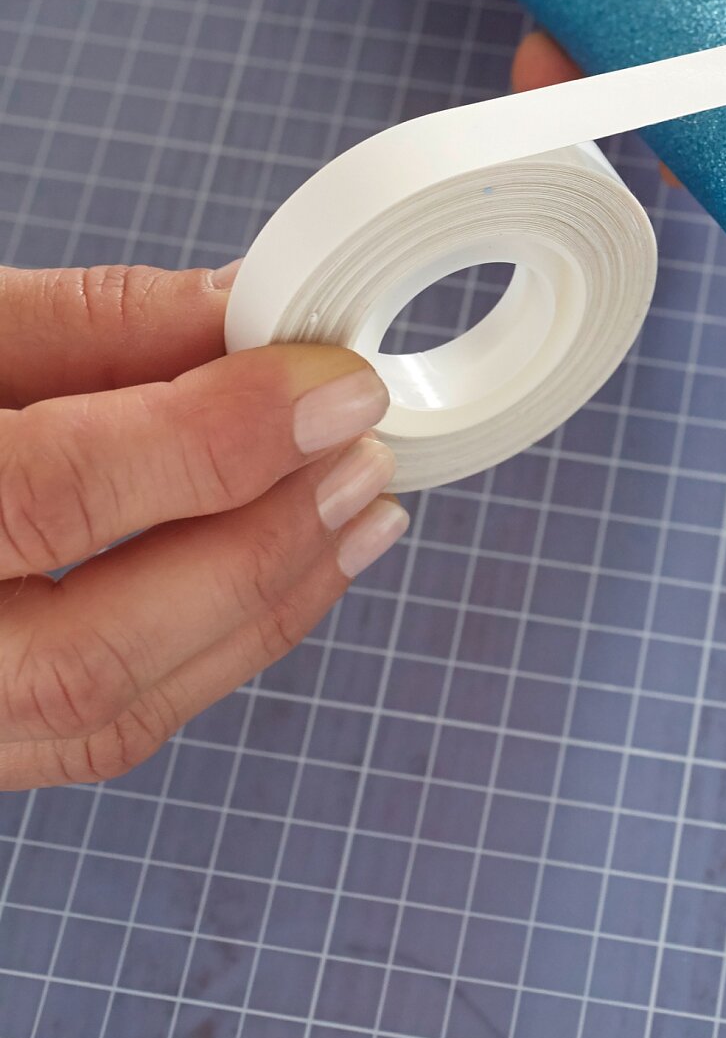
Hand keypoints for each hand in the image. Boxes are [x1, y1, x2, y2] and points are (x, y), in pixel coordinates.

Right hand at [0, 264, 404, 788]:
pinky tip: (279, 570)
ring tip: (358, 513)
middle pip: (94, 652)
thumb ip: (85, 325)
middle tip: (364, 456)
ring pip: (105, 713)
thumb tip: (242, 310)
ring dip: (261, 611)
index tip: (330, 382)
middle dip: (261, 550)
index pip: (49, 498)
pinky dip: (207, 650)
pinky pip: (94, 727)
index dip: (210, 440)